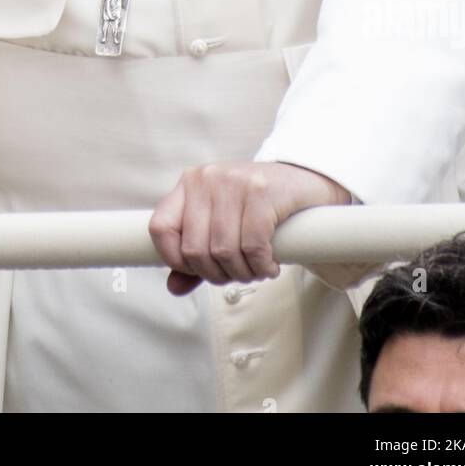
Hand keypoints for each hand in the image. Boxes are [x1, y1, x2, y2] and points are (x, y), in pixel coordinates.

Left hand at [148, 160, 350, 295]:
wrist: (304, 180)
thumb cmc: (258, 206)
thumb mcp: (222, 225)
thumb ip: (195, 256)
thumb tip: (174, 287)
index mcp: (189, 183)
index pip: (160, 228)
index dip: (174, 260)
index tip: (199, 270)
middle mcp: (206, 178)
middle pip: (195, 249)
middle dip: (218, 274)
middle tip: (238, 274)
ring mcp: (233, 181)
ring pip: (224, 251)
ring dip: (243, 273)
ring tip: (256, 269)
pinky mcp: (261, 191)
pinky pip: (252, 246)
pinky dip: (262, 266)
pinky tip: (270, 264)